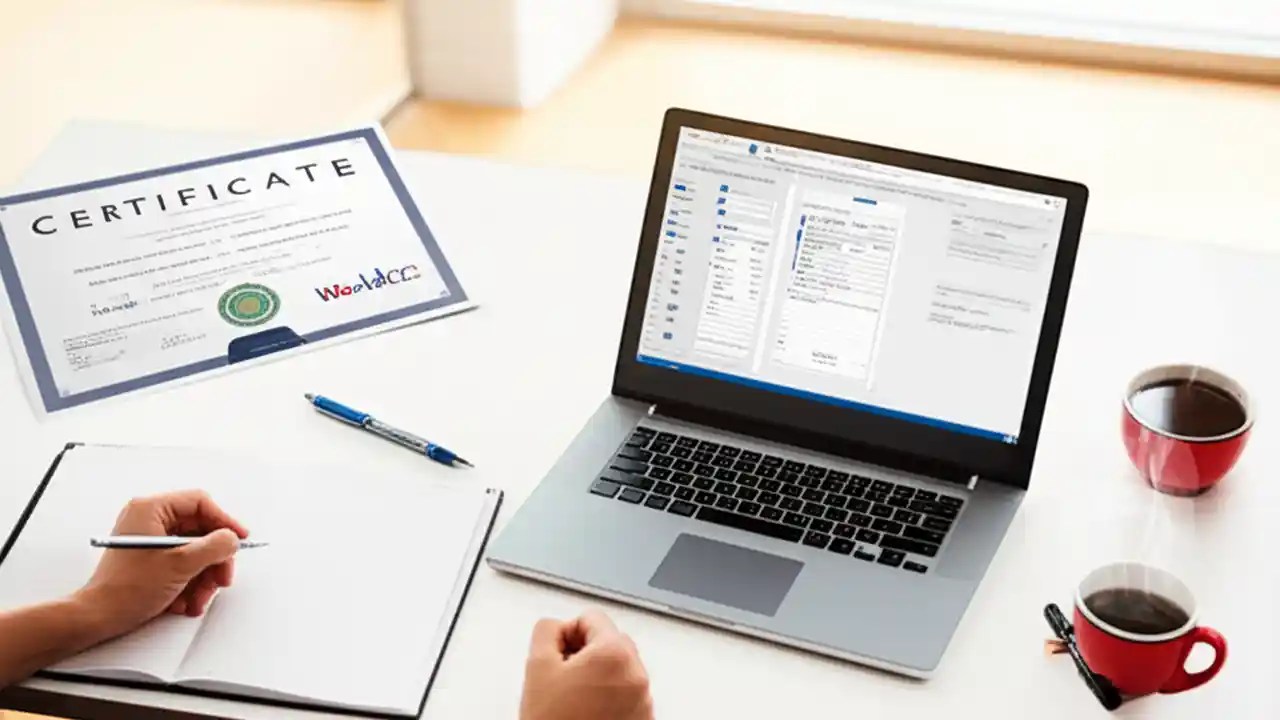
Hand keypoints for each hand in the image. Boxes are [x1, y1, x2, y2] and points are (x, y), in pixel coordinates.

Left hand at [74, 490, 248, 639]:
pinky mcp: (149, 558)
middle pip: (199, 530)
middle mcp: (148, 520)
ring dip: (203, 577)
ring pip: (193, 551)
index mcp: (150, 509)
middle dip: (213, 559)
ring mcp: (148, 539)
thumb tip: (232, 539)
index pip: (200, 503)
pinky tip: (185, 600)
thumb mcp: (181, 564)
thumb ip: (214, 546)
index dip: (224, 521)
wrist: (98, 617)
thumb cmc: (126, 590)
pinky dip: (189, 582)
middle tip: (221, 578)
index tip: (239, 539)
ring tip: (199, 598)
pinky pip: (181, 564)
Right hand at [520, 610, 652, 719]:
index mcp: (614, 654)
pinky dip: (609, 698)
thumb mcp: (537, 667)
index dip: (567, 634)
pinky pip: (626, 695)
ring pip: (618, 669)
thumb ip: (546, 631)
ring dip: (597, 676)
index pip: (591, 618)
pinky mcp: (643, 719)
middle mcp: (636, 674)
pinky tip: (586, 713)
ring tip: (572, 701)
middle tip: (562, 678)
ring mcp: (644, 700)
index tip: (557, 654)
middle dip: (584, 654)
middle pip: (609, 641)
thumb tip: (557, 627)